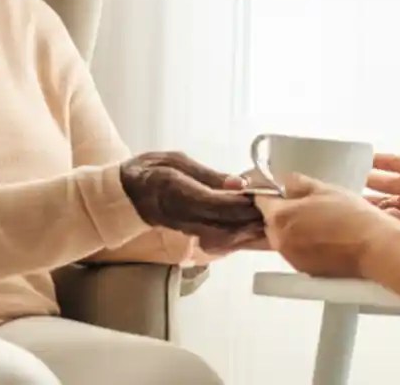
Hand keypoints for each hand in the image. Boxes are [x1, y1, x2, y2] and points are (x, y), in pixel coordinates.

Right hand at [119, 152, 262, 251]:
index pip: (218, 202)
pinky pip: (217, 238)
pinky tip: (252, 228)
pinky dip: (237, 235)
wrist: (125, 195)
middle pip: (225, 223)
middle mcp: (184, 215)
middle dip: (251, 219)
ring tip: (268, 221)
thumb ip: (208, 175)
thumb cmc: (150, 171)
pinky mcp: (190, 233)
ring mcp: (187, 228)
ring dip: (247, 230)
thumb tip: (239, 183)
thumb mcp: (177, 162)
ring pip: (224, 235)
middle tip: (275, 210)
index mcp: (179, 192)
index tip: (264, 196)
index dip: (243, 202)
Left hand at [256, 174, 395, 277]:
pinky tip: (323, 236)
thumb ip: (298, 183)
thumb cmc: (351, 216)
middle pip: (270, 221)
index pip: (260, 199)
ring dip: (292, 228)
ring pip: (282, 237)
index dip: (268, 191)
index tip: (275, 188)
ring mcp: (290, 257)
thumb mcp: (324, 189)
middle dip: (281, 211)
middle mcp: (279, 240)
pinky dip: (302, 244)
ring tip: (317, 220)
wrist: (373, 247)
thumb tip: (285, 183)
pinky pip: (295, 251)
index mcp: (280, 216)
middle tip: (304, 203)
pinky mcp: (304, 270)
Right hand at [367, 154, 399, 245]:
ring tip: (359, 208)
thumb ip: (396, 181)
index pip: (396, 164)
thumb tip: (371, 177)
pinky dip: (391, 223)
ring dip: (379, 208)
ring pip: (393, 208)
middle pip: (391, 189)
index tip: (360, 161)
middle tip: (352, 190)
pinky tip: (377, 223)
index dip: (379, 162)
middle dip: (374, 189)